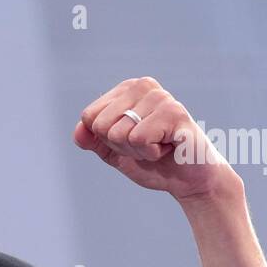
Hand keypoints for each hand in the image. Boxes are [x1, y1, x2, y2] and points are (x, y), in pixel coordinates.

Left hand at [73, 77, 237, 200]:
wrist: (188, 180)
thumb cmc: (154, 162)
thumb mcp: (114, 152)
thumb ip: (93, 140)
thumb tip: (79, 130)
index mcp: (126, 90)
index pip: (89, 117)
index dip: (106, 139)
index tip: (131, 141)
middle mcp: (143, 86)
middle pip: (101, 125)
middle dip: (120, 146)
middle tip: (147, 146)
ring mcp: (160, 97)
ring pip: (118, 133)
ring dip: (137, 151)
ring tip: (159, 146)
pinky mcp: (174, 112)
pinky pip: (138, 138)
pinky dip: (150, 153)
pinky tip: (168, 147)